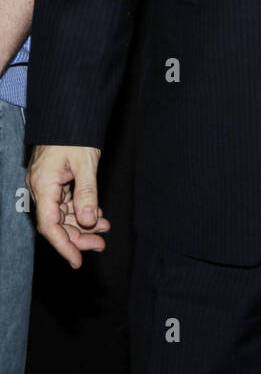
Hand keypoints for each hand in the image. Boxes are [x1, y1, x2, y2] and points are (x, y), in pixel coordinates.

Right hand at [26, 145, 109, 268]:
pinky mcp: (55, 180)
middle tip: (101, 244)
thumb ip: (87, 192)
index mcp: (43, 186)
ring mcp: (47, 184)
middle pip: (57, 223)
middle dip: (79, 236)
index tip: (77, 261)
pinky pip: (66, 202)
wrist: (69, 112)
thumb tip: (88, 220)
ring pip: (62, 214)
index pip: (50, 226)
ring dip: (83, 223)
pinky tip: (97, 213)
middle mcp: (41, 188)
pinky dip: (81, 209)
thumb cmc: (74, 133)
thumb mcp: (85, 163)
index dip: (64, 246)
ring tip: (104, 228)